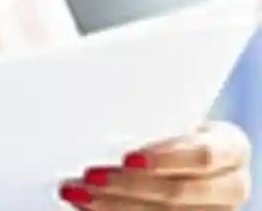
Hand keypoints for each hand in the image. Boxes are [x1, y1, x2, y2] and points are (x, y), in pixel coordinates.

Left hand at [59, 121, 252, 208]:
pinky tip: (87, 206)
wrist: (184, 149)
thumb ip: (151, 116)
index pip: (203, 156)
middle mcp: (231, 185)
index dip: (166, 158)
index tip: (127, 157)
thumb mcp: (171, 113)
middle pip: (179, 192)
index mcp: (231, 148)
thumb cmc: (172, 122)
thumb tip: (102, 106)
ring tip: (76, 192)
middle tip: (89, 176)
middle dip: (129, 186)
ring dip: (113, 205)